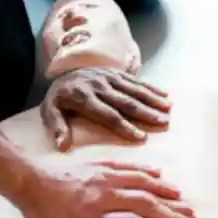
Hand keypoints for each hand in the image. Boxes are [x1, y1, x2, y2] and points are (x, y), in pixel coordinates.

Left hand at [13, 156, 195, 217]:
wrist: (26, 180)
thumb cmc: (43, 215)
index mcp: (96, 216)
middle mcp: (106, 194)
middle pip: (147, 203)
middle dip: (171, 214)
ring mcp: (106, 176)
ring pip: (144, 182)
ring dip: (166, 192)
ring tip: (183, 200)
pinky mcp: (102, 164)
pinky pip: (131, 166)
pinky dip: (148, 172)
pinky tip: (161, 176)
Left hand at [42, 68, 170, 150]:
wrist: (64, 71)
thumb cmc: (60, 97)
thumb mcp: (49, 111)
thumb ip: (57, 127)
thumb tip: (62, 146)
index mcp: (83, 98)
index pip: (107, 114)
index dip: (125, 126)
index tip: (140, 137)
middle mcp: (99, 86)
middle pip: (125, 101)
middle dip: (145, 113)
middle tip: (162, 123)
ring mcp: (109, 77)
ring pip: (134, 89)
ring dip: (152, 99)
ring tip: (168, 109)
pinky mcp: (116, 72)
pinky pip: (136, 80)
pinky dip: (151, 88)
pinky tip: (165, 95)